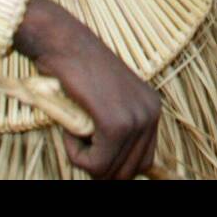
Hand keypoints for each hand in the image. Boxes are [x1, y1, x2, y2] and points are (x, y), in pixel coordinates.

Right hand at [16, 0, 160, 178]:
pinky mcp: (115, 123)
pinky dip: (75, 154)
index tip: (93, 146)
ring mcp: (135, 118)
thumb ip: (120, 129)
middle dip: (99, 165)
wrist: (64, 44)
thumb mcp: (109, 101)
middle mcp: (151, 113)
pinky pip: (94, 164)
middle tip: (80, 139)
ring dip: (84, 159)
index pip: (143, 163)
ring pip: (108, 171)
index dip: (114, 164)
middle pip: (128, 172)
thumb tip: (116, 173)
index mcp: (152, 108)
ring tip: (75, 128)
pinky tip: (71, 128)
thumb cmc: (76, 72)